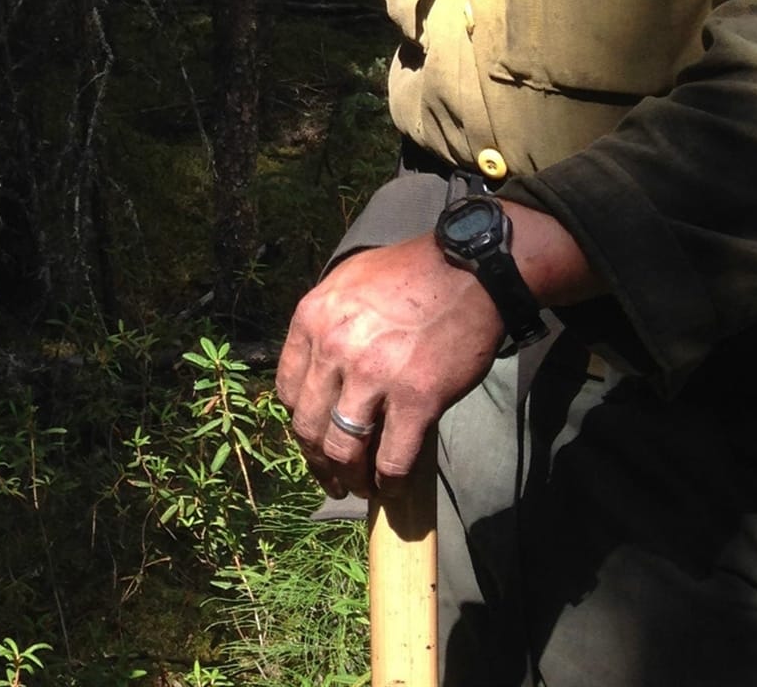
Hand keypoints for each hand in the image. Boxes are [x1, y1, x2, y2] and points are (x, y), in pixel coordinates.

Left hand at [276, 234, 502, 500]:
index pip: (287, 389)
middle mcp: (334, 347)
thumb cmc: (409, 274)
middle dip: (318, 461)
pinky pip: (392, 458)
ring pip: (343, 449)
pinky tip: (392, 484)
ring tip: (361, 485)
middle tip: (333, 476)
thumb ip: (325, 324)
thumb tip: (316, 371)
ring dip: (350, 477)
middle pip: (308, 426)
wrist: (469, 270)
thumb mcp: (347, 283)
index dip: (299, 423)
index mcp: (312, 318)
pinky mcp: (416, 398)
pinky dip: (389, 481)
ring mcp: (373, 375)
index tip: (313, 437)